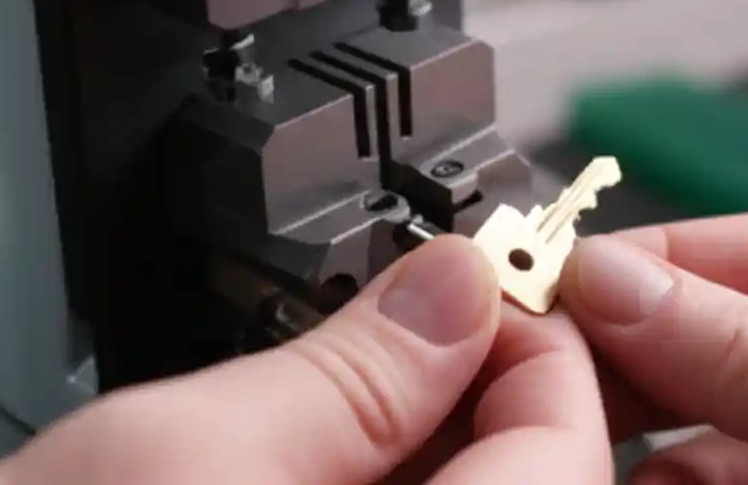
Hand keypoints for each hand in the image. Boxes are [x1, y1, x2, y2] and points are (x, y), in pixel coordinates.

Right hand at [0, 237, 610, 484]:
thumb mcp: (182, 449)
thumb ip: (346, 367)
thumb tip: (450, 282)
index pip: (565, 452)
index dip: (529, 344)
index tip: (469, 291)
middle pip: (538, 482)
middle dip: (485, 392)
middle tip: (416, 329)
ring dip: (436, 441)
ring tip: (357, 393)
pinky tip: (326, 463)